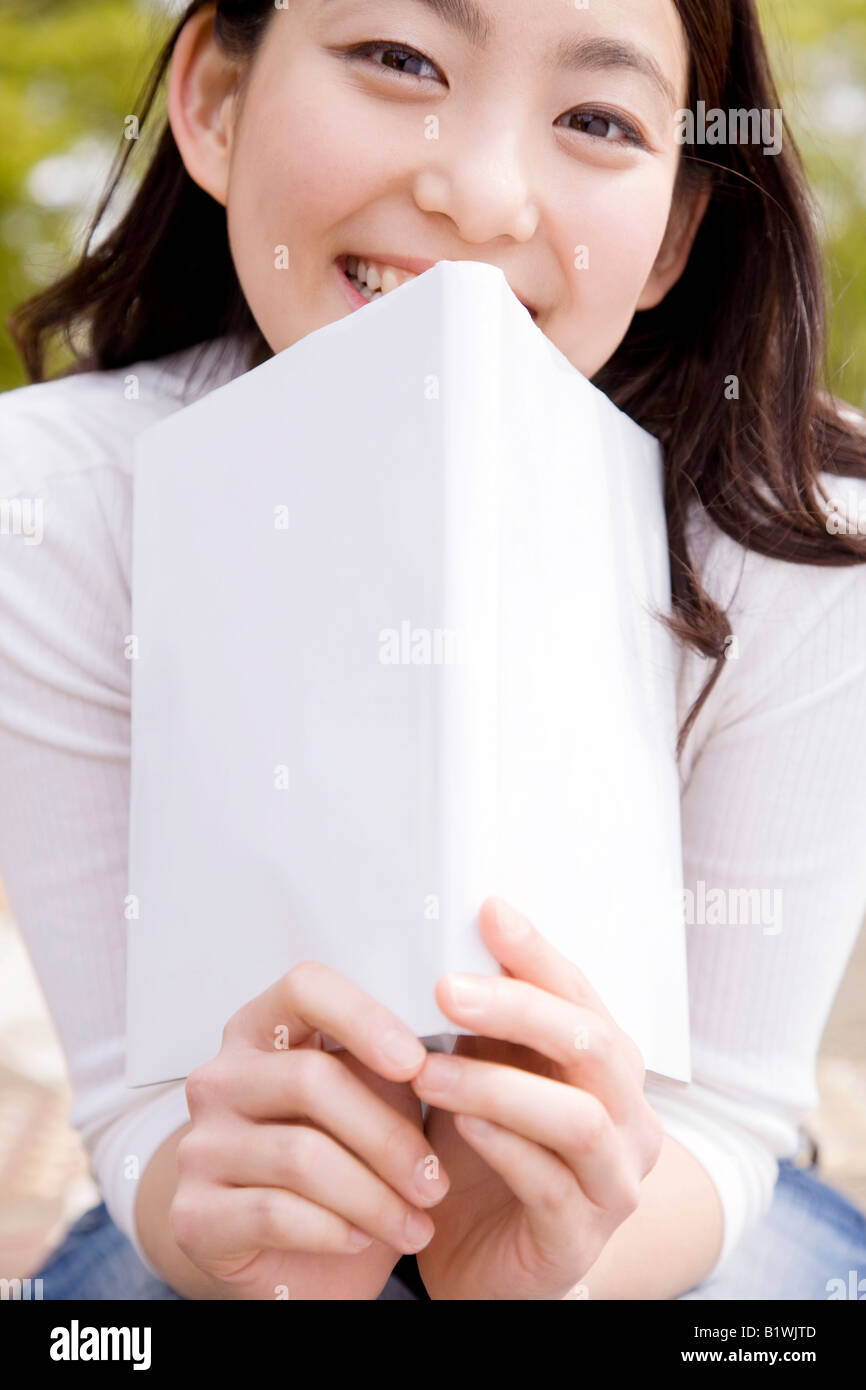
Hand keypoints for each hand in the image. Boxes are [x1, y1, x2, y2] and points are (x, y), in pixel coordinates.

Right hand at [169, 962, 450, 1299]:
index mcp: (262, 1030)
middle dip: (389, 1137)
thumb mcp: (376, 1100)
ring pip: (300, 1155)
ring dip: (374, 1197)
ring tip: (417, 1225)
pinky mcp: (193, 1213)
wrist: (285, 1256)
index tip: (416, 1063)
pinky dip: (333, 1230)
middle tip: (436, 1183)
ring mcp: (198, 1144)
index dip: (363, 1017)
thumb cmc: (340, 1160)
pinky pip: (274, 1212)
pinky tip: (364, 1240)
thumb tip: (468, 1023)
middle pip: (310, 1080)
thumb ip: (400, 1062)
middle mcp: (219, 1077)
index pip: (304, 988)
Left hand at [412, 898, 663, 1299]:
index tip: (487, 910)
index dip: (537, 951)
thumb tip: (445, 934)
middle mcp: (629, 1119)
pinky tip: (457, 1126)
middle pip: (593, 1046)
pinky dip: (502, 1148)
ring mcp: (614, 1184)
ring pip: (578, 1119)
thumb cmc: (484, 1154)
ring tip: (428, 1069)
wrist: (485, 1262)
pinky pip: (550, 1186)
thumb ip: (479, 1017)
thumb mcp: (482, 1072)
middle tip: (447, 987)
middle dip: (520, 1009)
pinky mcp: (580, 1241)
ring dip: (498, 1085)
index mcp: (608, 1066)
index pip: (581, 993)